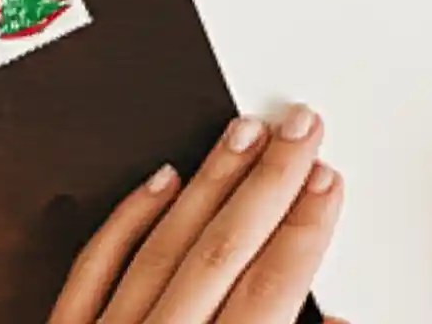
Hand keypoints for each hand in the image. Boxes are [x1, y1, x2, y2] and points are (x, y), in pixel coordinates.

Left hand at [49, 105, 347, 323]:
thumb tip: (338, 319)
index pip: (270, 288)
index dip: (305, 228)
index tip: (327, 179)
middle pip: (221, 251)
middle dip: (270, 181)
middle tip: (299, 127)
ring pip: (164, 245)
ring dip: (211, 182)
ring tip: (244, 132)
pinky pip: (92, 270)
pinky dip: (129, 219)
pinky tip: (162, 177)